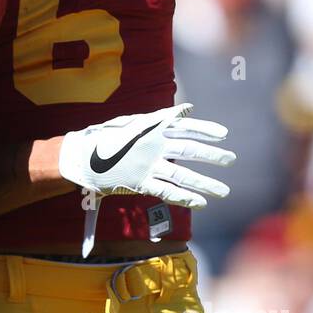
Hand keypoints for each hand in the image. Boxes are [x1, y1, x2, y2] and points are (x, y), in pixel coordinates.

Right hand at [58, 103, 234, 206]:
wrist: (82, 155)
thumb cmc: (108, 138)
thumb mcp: (134, 122)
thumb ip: (161, 117)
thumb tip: (187, 109)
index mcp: (152, 127)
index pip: (186, 126)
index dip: (205, 129)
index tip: (224, 134)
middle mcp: (154, 144)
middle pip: (190, 150)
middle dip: (212, 155)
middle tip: (230, 159)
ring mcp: (148, 165)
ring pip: (183, 175)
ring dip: (205, 183)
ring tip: (223, 191)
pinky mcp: (140, 182)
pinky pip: (167, 191)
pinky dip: (184, 198)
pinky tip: (200, 203)